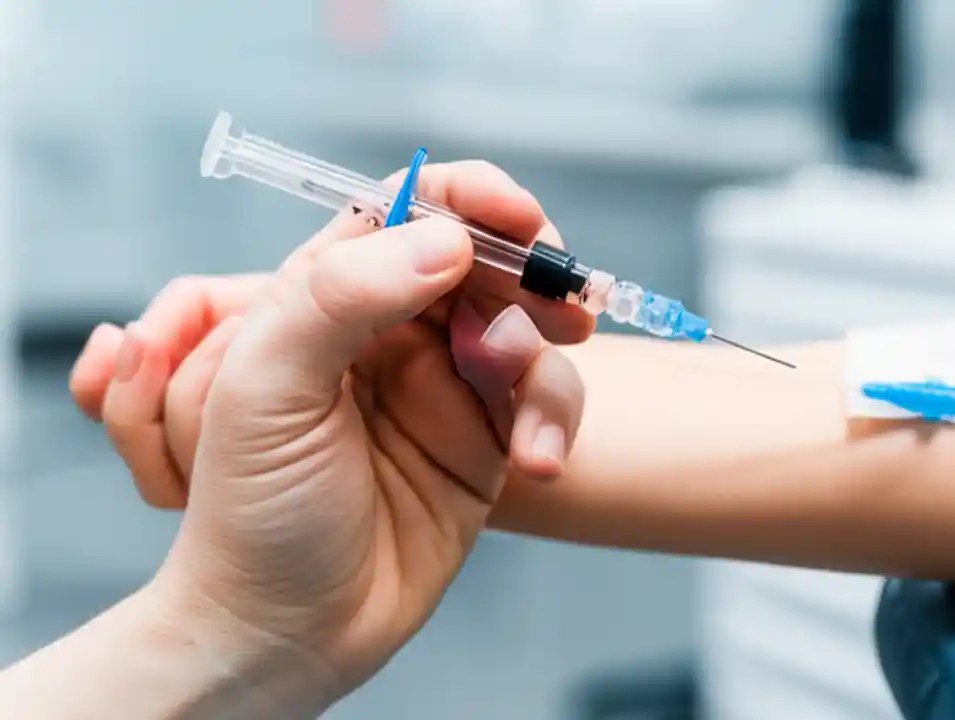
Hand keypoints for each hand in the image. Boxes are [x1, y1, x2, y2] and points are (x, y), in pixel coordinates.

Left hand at [71, 161, 589, 509]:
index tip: (518, 216)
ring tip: (525, 427)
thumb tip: (442, 239)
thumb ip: (339, 297)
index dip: (464, 198)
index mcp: (324, 300)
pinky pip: (545, 398)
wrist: (289, 633)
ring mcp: (444, 382)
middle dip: (528, 278)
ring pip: (525, 330)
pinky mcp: (488, 436)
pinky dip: (555, 419)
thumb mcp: (263, 392)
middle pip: (481, 261)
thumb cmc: (251, 513)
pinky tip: (538, 461)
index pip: (400, 211)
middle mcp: (389, 330)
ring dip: (541, 365)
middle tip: (564, 306)